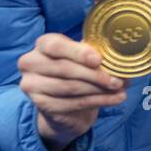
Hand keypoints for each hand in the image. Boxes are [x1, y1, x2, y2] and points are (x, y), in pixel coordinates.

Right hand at [18, 34, 127, 150]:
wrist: (66, 105)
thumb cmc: (78, 73)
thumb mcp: (86, 59)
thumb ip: (97, 55)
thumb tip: (119, 58)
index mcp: (43, 44)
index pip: (56, 46)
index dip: (78, 53)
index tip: (98, 60)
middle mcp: (30, 63)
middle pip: (65, 68)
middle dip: (95, 75)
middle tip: (118, 80)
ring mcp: (32, 85)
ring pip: (70, 87)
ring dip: (99, 89)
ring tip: (119, 89)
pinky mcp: (41, 104)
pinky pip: (73, 103)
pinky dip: (98, 101)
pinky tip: (115, 99)